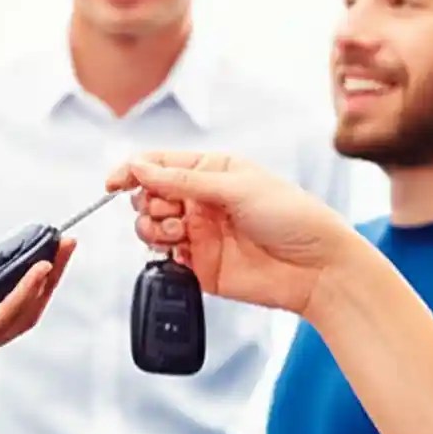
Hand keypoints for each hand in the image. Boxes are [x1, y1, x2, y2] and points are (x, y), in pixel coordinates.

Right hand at [106, 151, 357, 316]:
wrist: (319, 269)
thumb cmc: (293, 217)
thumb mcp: (237, 188)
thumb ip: (184, 182)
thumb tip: (140, 168)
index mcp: (211, 172)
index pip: (159, 164)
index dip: (132, 169)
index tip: (114, 181)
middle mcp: (200, 201)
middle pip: (147, 194)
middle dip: (148, 200)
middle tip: (172, 211)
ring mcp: (198, 233)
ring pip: (150, 225)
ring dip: (153, 226)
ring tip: (179, 232)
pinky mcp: (198, 265)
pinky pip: (163, 257)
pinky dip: (162, 252)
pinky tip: (181, 251)